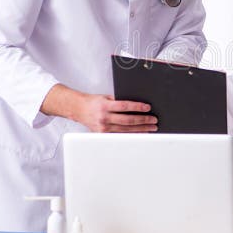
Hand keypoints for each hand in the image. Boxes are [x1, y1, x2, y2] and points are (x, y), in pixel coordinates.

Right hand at [41, 84, 156, 132]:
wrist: (79, 109)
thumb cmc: (94, 102)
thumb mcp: (106, 97)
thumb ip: (119, 100)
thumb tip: (137, 104)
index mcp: (105, 106)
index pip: (125, 106)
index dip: (138, 107)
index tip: (148, 108)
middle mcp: (104, 117)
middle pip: (128, 120)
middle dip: (143, 120)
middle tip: (154, 120)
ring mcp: (103, 127)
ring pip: (126, 130)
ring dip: (140, 129)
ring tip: (151, 127)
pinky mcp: (103, 134)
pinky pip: (120, 135)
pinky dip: (131, 134)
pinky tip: (140, 133)